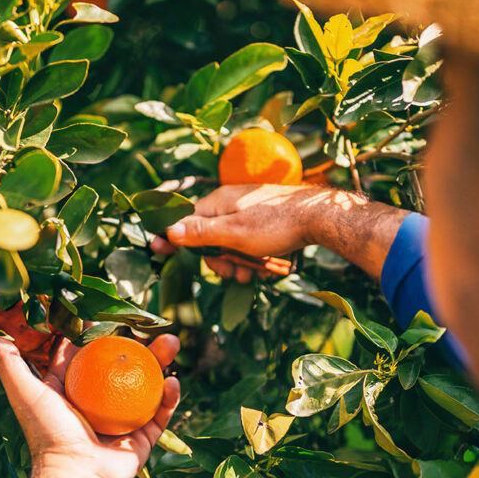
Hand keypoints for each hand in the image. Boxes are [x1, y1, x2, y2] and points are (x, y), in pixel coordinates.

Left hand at [0, 332, 179, 477]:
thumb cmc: (47, 434)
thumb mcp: (25, 392)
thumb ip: (8, 361)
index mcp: (69, 390)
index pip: (85, 352)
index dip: (97, 330)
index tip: (110, 309)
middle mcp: (96, 402)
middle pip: (122, 363)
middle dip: (139, 342)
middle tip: (151, 324)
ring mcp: (121, 419)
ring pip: (147, 383)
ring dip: (162, 361)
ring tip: (172, 343)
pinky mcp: (141, 438)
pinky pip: (160, 413)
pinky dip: (169, 397)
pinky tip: (173, 381)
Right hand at [152, 183, 332, 281]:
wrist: (319, 217)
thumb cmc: (275, 224)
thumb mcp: (234, 233)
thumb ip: (201, 233)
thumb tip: (168, 230)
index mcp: (218, 202)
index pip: (185, 222)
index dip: (174, 239)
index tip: (159, 251)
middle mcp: (230, 205)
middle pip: (209, 239)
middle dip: (220, 260)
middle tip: (234, 273)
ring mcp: (248, 213)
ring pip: (230, 245)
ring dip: (239, 264)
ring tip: (254, 274)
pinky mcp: (263, 223)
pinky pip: (249, 244)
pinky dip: (255, 258)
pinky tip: (268, 267)